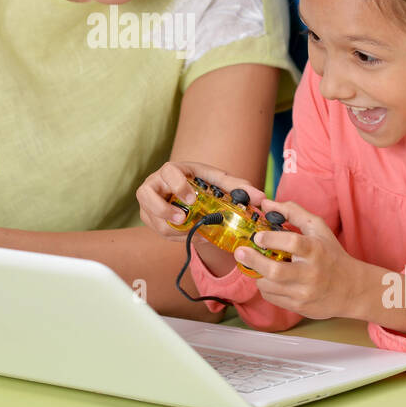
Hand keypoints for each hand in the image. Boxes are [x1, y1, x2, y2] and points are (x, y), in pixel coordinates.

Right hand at [135, 160, 267, 239]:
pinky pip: (156, 231)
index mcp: (172, 169)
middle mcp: (154, 183)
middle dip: (163, 210)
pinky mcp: (147, 216)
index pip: (168, 173)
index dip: (178, 187)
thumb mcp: (217, 182)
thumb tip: (260, 197)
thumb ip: (237, 187)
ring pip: (150, 218)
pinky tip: (191, 234)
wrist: (186, 190)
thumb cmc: (201, 183)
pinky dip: (175, 236)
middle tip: (183, 219)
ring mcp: (148, 201)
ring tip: (193, 231)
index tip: (192, 200)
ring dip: (171, 228)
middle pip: (145, 194)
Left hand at [238, 198, 361, 320]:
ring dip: (258, 274)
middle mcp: (311, 273)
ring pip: (269, 286)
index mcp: (316, 250)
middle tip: (240, 252)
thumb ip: (293, 212)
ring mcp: (305, 293)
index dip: (271, 239)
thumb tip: (266, 204)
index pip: (292, 243)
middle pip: (275, 271)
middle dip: (253, 261)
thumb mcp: (318, 229)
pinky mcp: (300, 307)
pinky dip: (266, 288)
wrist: (353, 289)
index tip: (258, 236)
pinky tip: (270, 279)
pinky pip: (272, 298)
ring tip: (257, 265)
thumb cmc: (332, 255)